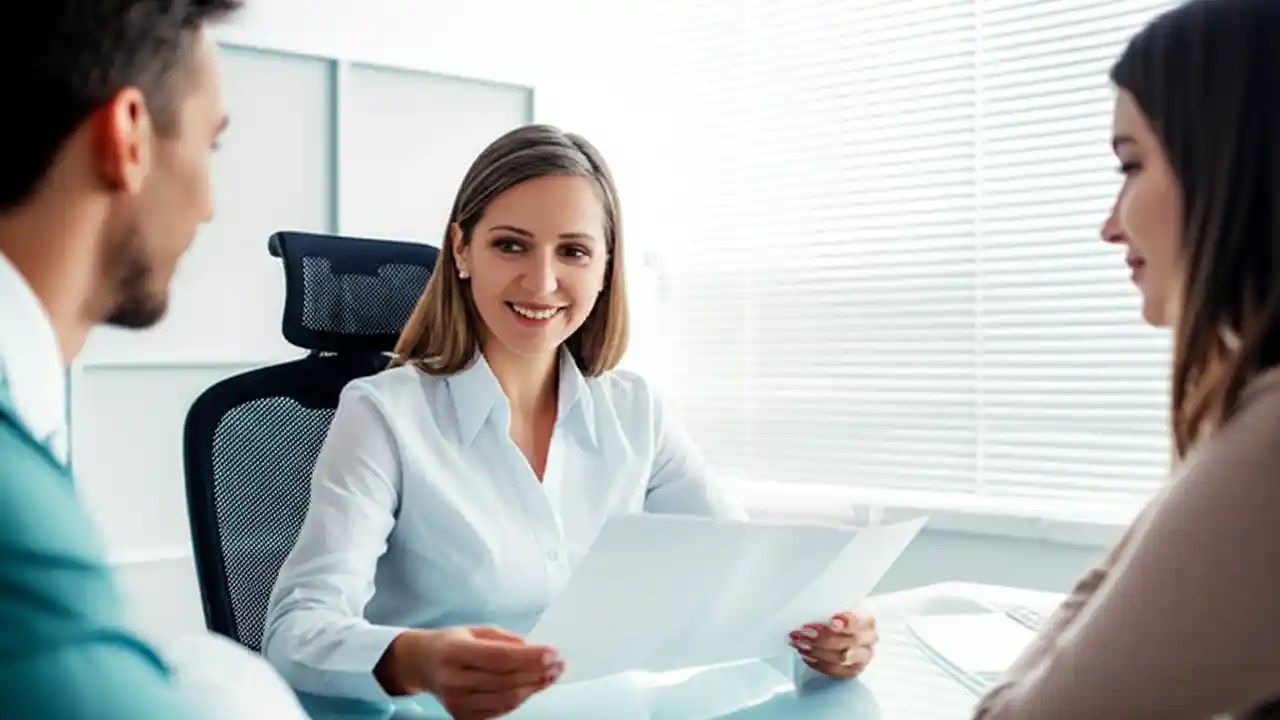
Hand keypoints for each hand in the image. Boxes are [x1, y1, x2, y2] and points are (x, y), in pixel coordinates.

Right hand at [376, 626, 562, 718]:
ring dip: (534, 687)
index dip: (529, 657)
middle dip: (537, 672)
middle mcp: (453, 680)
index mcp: (454, 652)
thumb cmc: (452, 642)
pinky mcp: (461, 716)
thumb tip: (536, 650)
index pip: (499, 657)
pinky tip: (533, 687)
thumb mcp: (475, 630)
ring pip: (506, 699)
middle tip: (559, 663)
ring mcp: (456, 702)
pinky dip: (520, 699)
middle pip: (505, 680)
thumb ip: (506, 639)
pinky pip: (499, 711)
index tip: (553, 652)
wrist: (421, 664)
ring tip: (552, 675)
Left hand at [788, 610, 877, 678]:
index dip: (847, 622)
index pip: (860, 621)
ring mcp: (862, 657)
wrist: (847, 630)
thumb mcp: (836, 606)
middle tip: (801, 634)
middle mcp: (868, 639)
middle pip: (848, 642)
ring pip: (841, 658)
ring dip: (816, 651)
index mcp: (867, 618)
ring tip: (799, 644)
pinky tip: (806, 656)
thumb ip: (828, 609)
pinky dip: (818, 663)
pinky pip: (835, 670)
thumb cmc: (837, 614)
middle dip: (821, 639)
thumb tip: (810, 609)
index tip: (832, 620)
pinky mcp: (853, 670)